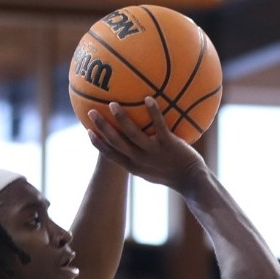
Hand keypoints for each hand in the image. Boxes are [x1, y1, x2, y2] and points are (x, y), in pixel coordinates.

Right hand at [85, 98, 207, 191]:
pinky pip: (159, 126)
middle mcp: (140, 160)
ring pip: (133, 135)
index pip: (111, 154)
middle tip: (91, 112)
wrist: (191, 180)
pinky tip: (148, 98)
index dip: (98, 143)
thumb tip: (135, 141)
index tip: (87, 131)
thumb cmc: (171, 173)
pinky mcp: (168, 144)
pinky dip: (153, 112)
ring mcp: (153, 152)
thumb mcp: (151, 169)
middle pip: (116, 142)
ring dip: (121, 119)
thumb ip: (141, 157)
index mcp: (134, 166)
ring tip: (113, 104)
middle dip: (102, 127)